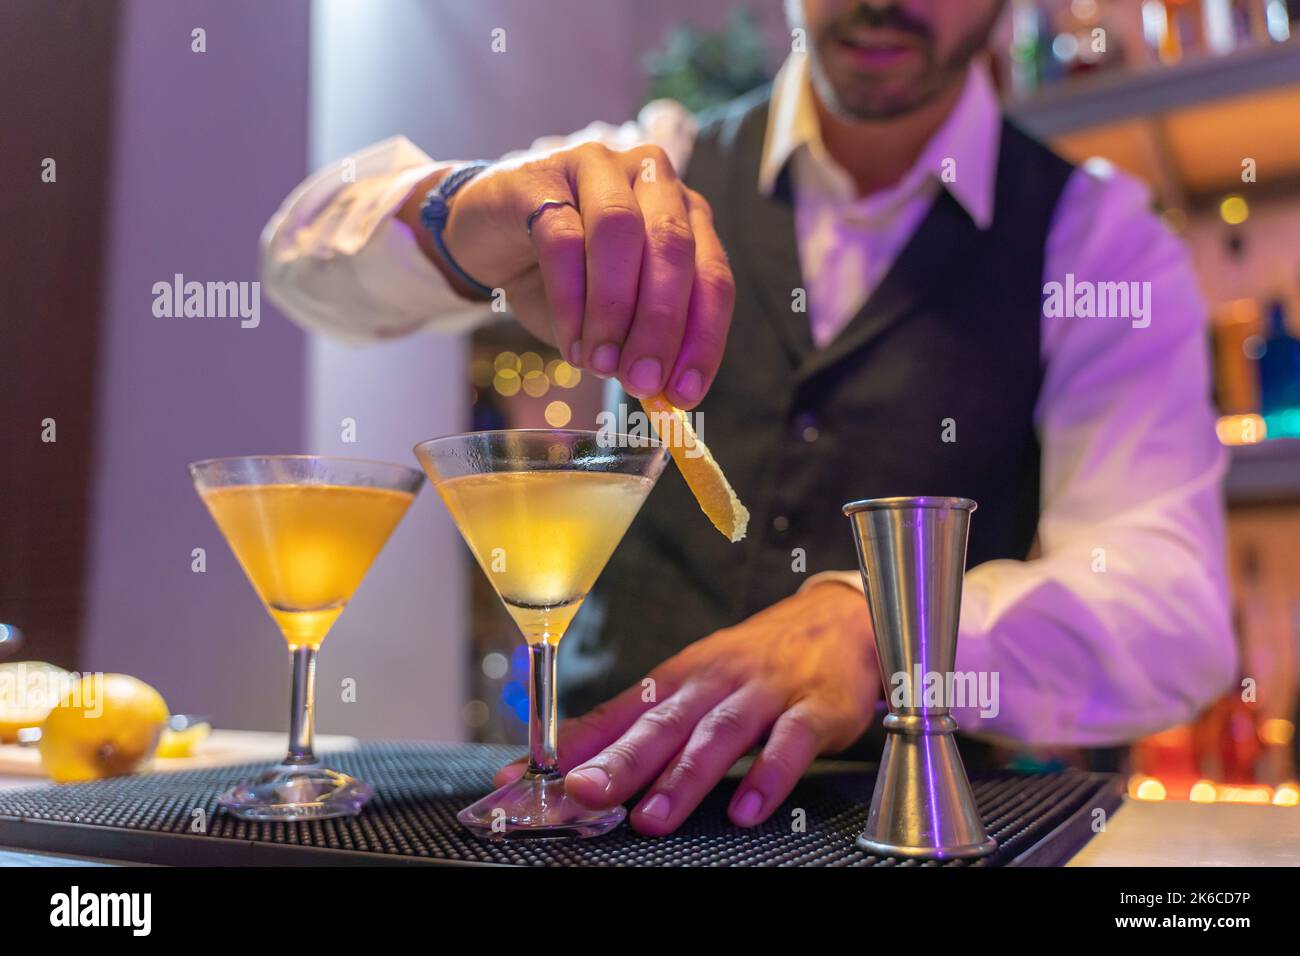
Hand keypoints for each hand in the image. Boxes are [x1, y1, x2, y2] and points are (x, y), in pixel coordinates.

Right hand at [400, 143, 734, 408]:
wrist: (485, 240)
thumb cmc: (558, 278)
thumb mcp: (609, 319)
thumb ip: (638, 344)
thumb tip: (658, 388)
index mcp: (686, 214)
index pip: (712, 276)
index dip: (703, 339)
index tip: (684, 394)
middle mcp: (652, 179)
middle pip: (671, 249)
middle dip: (660, 325)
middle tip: (640, 381)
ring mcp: (597, 167)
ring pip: (619, 232)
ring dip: (612, 310)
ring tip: (599, 364)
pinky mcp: (542, 175)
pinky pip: (562, 237)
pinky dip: (569, 298)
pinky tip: (569, 340)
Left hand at [492, 582, 879, 834]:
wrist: (839, 621)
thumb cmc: (756, 661)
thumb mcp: (694, 682)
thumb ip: (640, 725)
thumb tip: (573, 764)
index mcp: (680, 678)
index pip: (620, 712)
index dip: (577, 745)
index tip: (537, 775)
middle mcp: (715, 682)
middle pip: (662, 723)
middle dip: (619, 760)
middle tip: (583, 793)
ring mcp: (765, 694)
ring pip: (718, 734)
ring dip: (683, 777)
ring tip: (652, 818)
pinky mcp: (815, 708)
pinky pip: (790, 742)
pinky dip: (768, 776)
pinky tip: (746, 809)